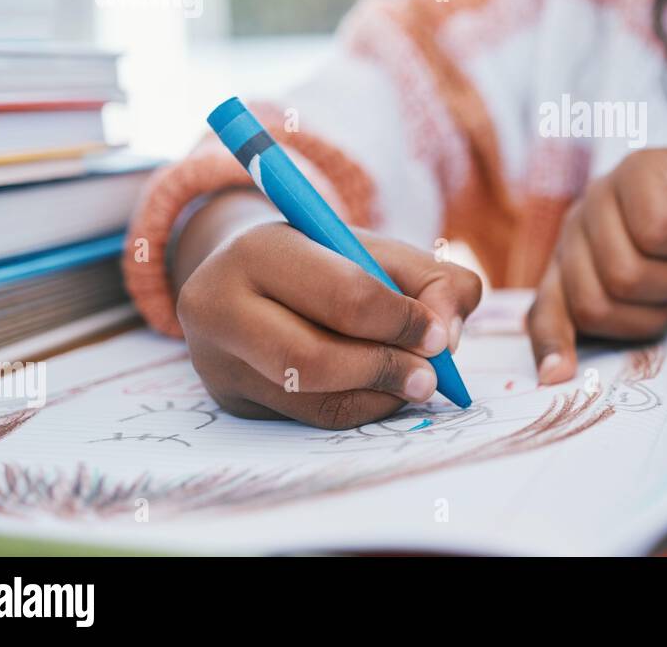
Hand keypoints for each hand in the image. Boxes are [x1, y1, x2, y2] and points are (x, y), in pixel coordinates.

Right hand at [176, 221, 481, 428]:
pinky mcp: (231, 401)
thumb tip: (448, 337)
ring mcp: (218, 361)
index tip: (439, 336)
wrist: (245, 275)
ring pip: (311, 398)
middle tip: (431, 377)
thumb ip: (433, 278)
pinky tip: (382, 392)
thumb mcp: (378, 248)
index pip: (343, 297)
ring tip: (413, 382)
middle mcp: (221, 307)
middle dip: (385, 369)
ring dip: (377, 396)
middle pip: (313, 359)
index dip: (402, 321)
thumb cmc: (324, 259)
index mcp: (259, 250)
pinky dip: (358, 408)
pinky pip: (307, 418)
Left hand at [524, 149, 666, 383]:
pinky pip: (654, 234)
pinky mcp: (636, 169)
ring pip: (622, 275)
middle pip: (592, 305)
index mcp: (572, 265)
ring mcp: (602, 194)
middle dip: (649, 313)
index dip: (552, 344)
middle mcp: (576, 228)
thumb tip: (557, 373)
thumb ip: (609, 323)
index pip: (546, 310)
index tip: (557, 377)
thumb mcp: (655, 308)